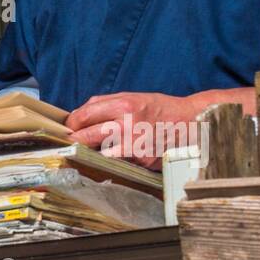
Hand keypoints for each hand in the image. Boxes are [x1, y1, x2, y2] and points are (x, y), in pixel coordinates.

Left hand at [64, 91, 207, 170]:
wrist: (191, 124)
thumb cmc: (159, 109)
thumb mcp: (133, 97)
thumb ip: (105, 104)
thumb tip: (79, 115)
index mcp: (124, 105)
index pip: (84, 115)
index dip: (71, 123)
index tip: (67, 127)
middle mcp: (127, 125)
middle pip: (86, 135)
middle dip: (74, 139)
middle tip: (69, 141)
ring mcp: (134, 146)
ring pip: (98, 152)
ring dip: (90, 152)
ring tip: (86, 150)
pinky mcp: (141, 161)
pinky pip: (116, 161)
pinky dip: (109, 160)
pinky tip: (110, 157)